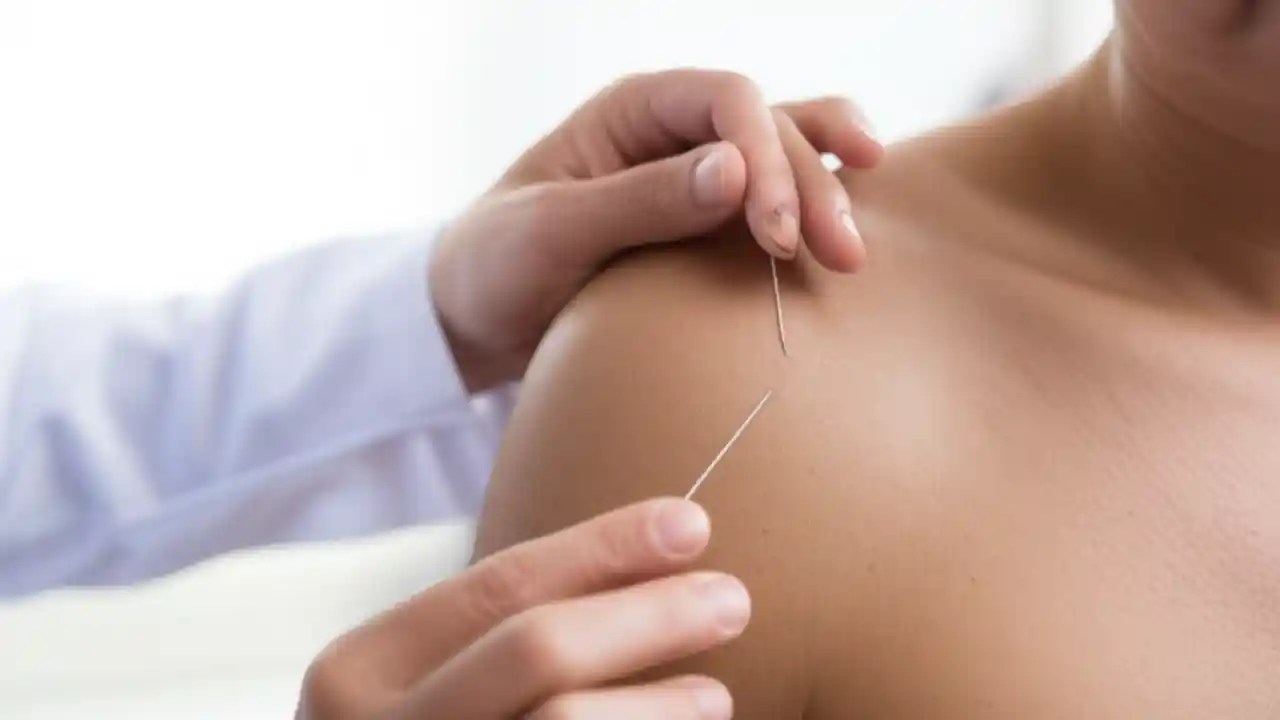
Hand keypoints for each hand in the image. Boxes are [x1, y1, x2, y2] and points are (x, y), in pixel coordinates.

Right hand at [296, 498, 748, 719]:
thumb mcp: (433, 680)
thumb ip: (507, 631)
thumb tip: (664, 555)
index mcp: (356, 673)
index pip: (500, 584)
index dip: (604, 546)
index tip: (691, 522)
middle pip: (538, 651)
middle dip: (647, 615)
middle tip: (732, 599)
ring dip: (660, 707)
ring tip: (715, 696)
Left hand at [430, 69, 882, 391]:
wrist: (477, 318)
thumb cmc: (496, 265)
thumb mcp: (552, 232)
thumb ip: (639, 201)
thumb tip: (734, 172)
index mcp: (632, 111)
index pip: (728, 103)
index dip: (767, 158)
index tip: (777, 237)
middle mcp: (673, 131)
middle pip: (771, 129)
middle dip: (810, 187)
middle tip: (842, 256)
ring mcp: (695, 175)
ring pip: (788, 154)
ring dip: (827, 191)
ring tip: (855, 246)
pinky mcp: (706, 224)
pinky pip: (775, 197)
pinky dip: (813, 204)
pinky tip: (850, 218)